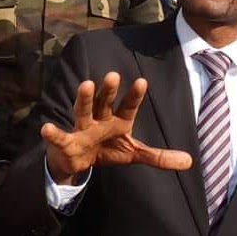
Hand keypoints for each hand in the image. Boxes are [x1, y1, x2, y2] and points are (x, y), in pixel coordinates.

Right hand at [43, 71, 192, 184]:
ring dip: (83, 99)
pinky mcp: (67, 142)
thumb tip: (190, 161)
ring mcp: (82, 129)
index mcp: (118, 121)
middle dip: (108, 90)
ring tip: (85, 84)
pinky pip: (60, 137)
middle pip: (104, 102)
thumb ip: (159, 157)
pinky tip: (46, 128)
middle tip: (113, 74)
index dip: (135, 96)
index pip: (128, 106)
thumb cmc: (108, 149)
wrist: (79, 161)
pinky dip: (52, 133)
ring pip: (82, 111)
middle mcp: (100, 120)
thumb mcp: (134, 154)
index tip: (142, 81)